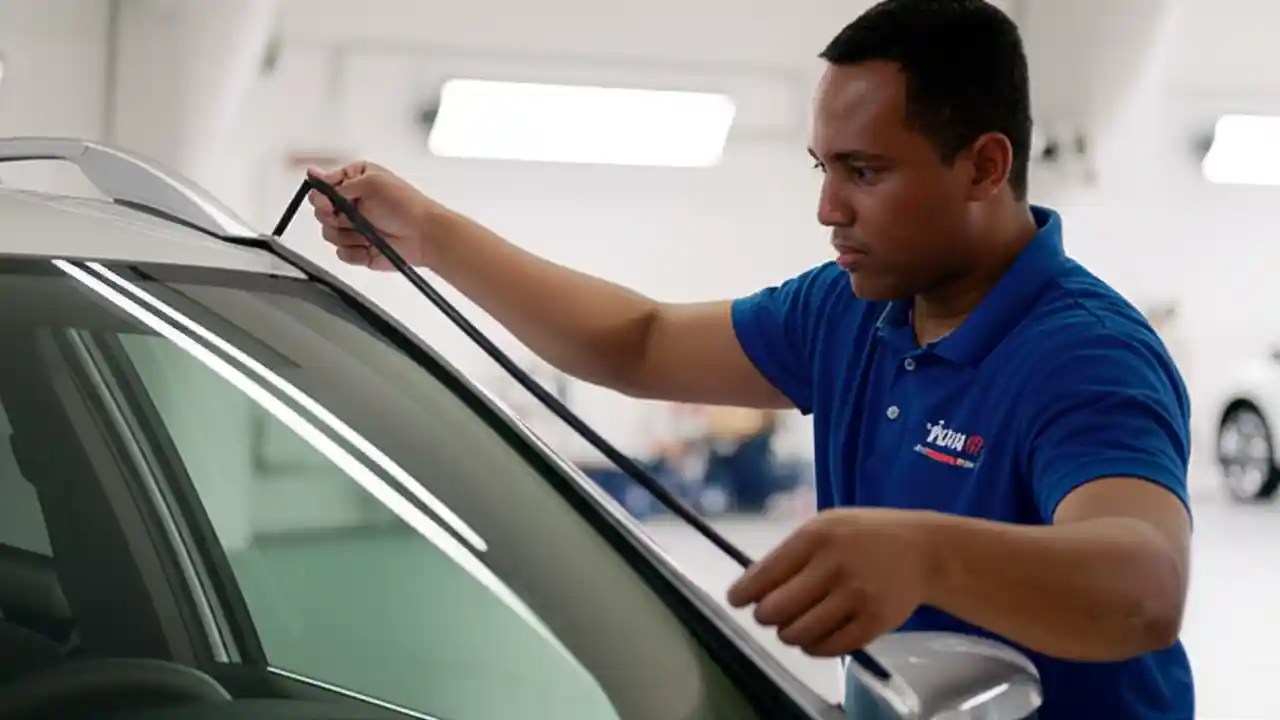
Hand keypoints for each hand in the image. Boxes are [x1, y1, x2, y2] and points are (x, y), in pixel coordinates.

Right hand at [306, 161, 453, 270]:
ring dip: (346, 235)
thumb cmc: (405, 206)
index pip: (323, 187)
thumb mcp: (371, 183)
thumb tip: (314, 174)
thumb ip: (338, 182)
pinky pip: (342, 253)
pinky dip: (354, 252)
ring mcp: (355, 228)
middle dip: (333, 217)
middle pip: (321, 212)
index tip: (329, 201)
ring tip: (367, 231)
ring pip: (329, 234)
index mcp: (355, 183)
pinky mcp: (359, 249)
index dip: (322, 196)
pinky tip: (369, 246)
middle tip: (350, 217)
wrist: (423, 236)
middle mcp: (352, 204)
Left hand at [726, 508, 941, 656]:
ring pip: (797, 634)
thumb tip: (750, 587)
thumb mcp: (827, 526)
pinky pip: (827, 648)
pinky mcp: (874, 622)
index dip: (744, 594)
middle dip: (765, 616)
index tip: (736, 601)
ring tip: (796, 624)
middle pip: (775, 610)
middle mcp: (833, 565)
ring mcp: (855, 596)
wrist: (923, 550)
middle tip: (771, 614)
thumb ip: (791, 553)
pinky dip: (814, 647)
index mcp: (816, 537)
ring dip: (789, 634)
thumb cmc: (864, 536)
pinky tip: (817, 635)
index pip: (764, 574)